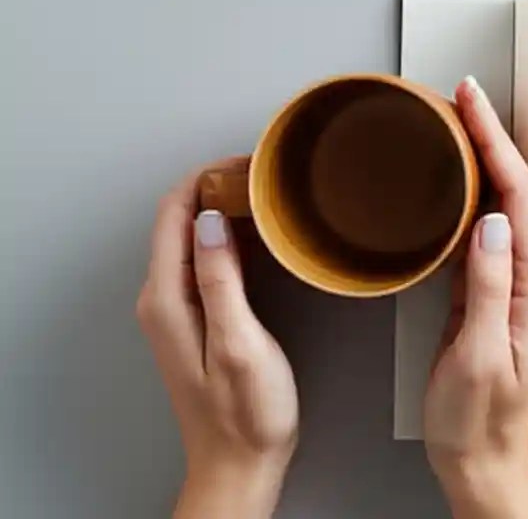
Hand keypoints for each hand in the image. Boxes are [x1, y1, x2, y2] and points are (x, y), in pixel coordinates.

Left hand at [136, 158, 298, 518]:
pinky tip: (259, 235)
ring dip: (223, 210)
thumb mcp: (239, 341)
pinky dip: (228, 238)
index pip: (173, 215)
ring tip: (267, 194)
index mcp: (167, 300)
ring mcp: (178, 310)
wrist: (240, 462)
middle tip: (266, 172)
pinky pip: (205, 262)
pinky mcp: (197, 319)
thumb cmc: (246, 412)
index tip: (246, 162)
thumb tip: (209, 221)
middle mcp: (163, 300)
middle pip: (179, 221)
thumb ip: (221, 279)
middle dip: (216, 186)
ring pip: (192, 239)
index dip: (205, 178)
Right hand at [424, 77, 527, 518]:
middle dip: (491, 138)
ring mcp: (518, 284)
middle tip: (459, 96)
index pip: (521, 196)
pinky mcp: (495, 294)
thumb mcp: (478, 355)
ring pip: (504, 205)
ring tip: (454, 122)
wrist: (481, 459)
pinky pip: (486, 231)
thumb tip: (490, 222)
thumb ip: (487, 286)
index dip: (496, 143)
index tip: (471, 103)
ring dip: (482, 161)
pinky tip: (453, 182)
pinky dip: (469, 196)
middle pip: (518, 190)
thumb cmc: (478, 419)